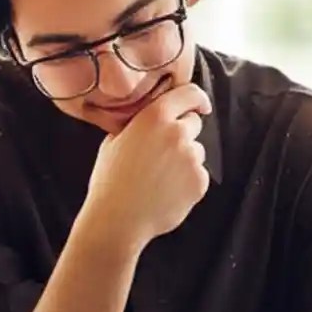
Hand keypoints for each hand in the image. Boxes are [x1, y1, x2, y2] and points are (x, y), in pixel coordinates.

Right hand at [82, 83, 212, 248]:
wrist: (118, 218)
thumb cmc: (111, 180)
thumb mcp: (115, 140)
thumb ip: (139, 124)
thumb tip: (151, 119)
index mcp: (155, 117)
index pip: (188, 93)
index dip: (196, 98)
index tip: (199, 104)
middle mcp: (177, 133)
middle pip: (193, 123)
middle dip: (182, 133)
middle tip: (162, 152)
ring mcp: (192, 158)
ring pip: (197, 150)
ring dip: (185, 159)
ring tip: (160, 176)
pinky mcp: (200, 181)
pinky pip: (199, 174)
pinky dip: (188, 180)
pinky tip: (167, 190)